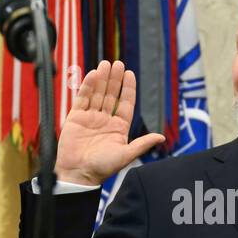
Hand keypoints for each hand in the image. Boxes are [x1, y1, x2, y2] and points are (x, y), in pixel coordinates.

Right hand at [55, 60, 164, 185]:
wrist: (78, 174)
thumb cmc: (102, 168)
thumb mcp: (125, 155)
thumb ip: (142, 144)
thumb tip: (161, 137)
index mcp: (119, 128)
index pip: (125, 103)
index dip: (128, 89)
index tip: (130, 74)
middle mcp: (105, 120)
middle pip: (111, 95)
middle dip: (115, 79)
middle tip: (118, 63)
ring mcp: (90, 118)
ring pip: (97, 94)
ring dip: (102, 79)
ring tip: (106, 64)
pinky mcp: (75, 118)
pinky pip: (82, 99)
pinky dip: (87, 87)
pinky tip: (93, 75)